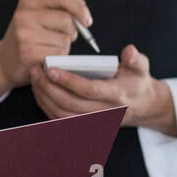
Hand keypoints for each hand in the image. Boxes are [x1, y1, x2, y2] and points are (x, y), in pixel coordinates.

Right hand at [0, 0, 92, 99]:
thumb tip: (84, 15)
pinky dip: (58, 58)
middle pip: (67, 19)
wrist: (4, 63)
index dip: (79, 7)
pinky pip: (59, 54)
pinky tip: (45, 57)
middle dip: (71, 31)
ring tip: (48, 48)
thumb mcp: (37, 16)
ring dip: (64, 47)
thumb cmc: (27, 38)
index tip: (86, 19)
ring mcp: (25, 34)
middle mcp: (24, 15)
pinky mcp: (29, 53)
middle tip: (61, 37)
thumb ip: (60, 9)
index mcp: (28, 1)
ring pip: (65, 39)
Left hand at [30, 44, 176, 134]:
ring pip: (62, 115)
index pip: (88, 90)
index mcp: (117, 95)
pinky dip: (47, 107)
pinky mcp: (86, 125)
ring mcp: (94, 121)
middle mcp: (104, 112)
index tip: (51, 70)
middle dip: (49, 88)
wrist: (142, 107)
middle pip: (70, 104)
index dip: (68, 81)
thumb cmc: (137, 83)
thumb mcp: (141, 68)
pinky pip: (61, 120)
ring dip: (45, 98)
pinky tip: (40, 92)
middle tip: (36, 71)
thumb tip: (129, 51)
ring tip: (35, 79)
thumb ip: (135, 59)